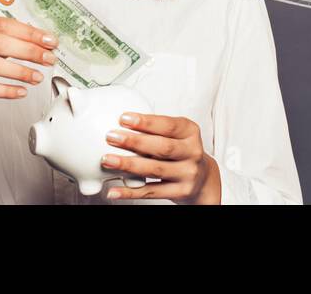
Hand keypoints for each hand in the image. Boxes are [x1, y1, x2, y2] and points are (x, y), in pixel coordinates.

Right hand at [0, 13, 57, 130]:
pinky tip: (21, 91)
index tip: (50, 41)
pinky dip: (5, 90)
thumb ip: (5, 37)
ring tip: (38, 77)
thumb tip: (41, 40)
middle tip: (49, 59)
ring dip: (20, 71)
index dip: (29, 33)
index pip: (3, 24)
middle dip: (29, 51)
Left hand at [100, 113, 220, 203]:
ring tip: (108, 160)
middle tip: (112, 137)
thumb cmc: (181, 151)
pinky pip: (151, 192)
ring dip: (129, 164)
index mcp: (190, 132)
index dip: (145, 122)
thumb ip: (156, 129)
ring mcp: (188, 174)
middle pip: (162, 147)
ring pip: (155, 169)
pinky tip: (115, 190)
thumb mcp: (177, 134)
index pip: (168, 125)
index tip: (123, 119)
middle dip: (134, 142)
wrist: (202, 178)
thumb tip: (121, 126)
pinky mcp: (180, 192)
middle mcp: (192, 152)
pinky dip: (131, 191)